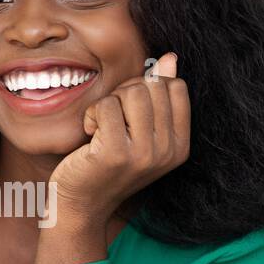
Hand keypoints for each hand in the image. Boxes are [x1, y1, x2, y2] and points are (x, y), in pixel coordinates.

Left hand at [48, 51, 189, 225]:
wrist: (82, 205)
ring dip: (110, 103)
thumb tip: (169, 58)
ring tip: (102, 127)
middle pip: (152, 86)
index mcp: (180, 146)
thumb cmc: (108, 165)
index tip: (130, 111)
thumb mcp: (141, 133)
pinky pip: (106, 106)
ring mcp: (144, 153)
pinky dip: (92, 114)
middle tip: (112, 119)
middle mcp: (167, 151)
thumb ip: (157, 98)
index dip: (148, 87)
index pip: (176, 87)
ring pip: (132, 92)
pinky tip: (90, 136)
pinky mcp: (115, 152)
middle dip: (126, 94)